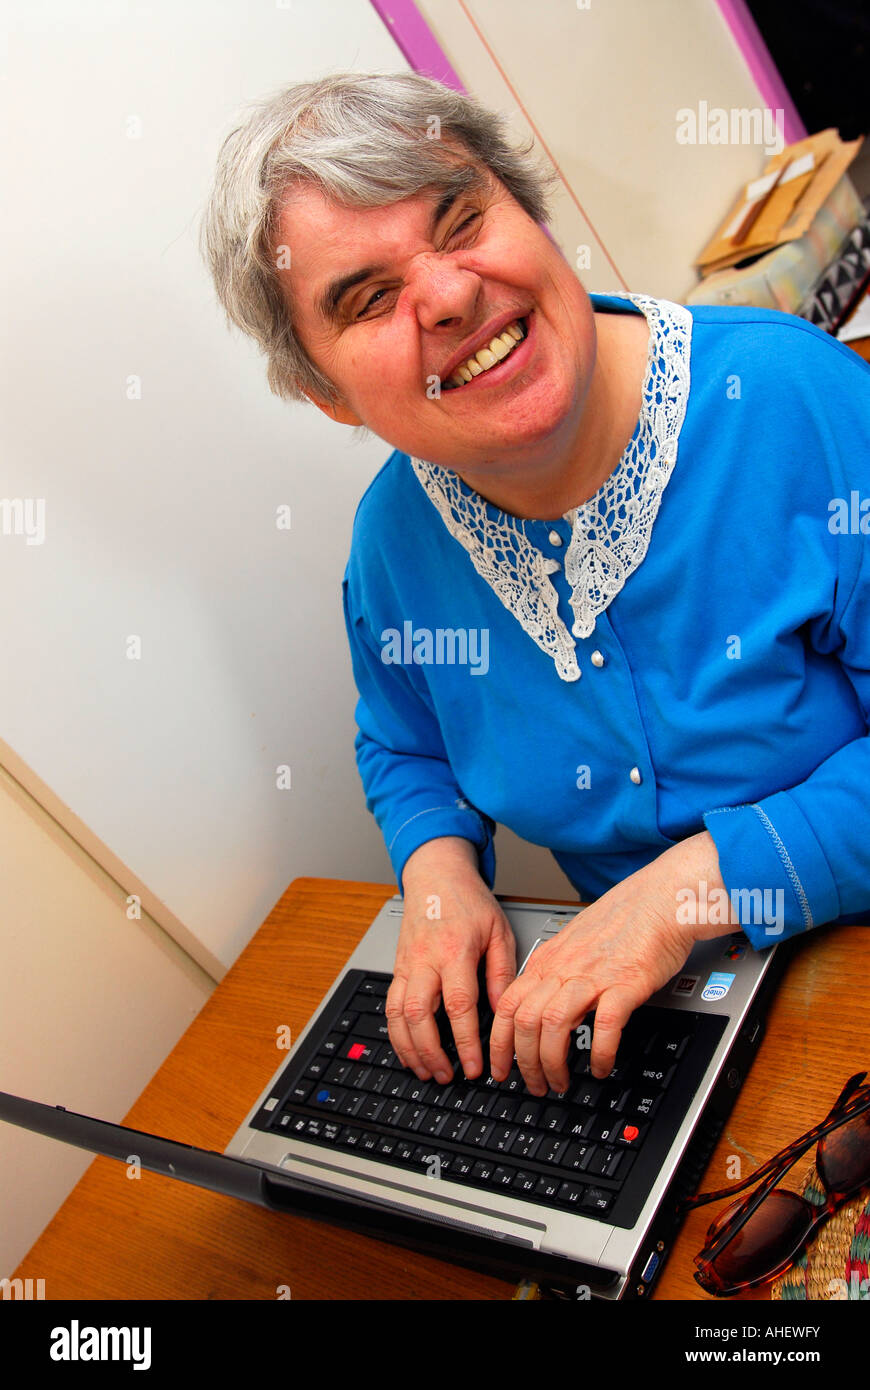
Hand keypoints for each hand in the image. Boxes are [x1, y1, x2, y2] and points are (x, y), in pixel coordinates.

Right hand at [386, 837, 516, 1083]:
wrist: (435, 874)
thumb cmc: (468, 900)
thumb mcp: (499, 930)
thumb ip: (502, 972)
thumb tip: (503, 1011)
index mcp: (455, 950)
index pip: (459, 1004)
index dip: (465, 1041)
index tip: (475, 1066)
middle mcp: (425, 959)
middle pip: (418, 1014)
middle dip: (430, 1052)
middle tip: (446, 1076)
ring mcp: (406, 964)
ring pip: (396, 1014)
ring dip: (409, 1048)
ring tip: (426, 1071)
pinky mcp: (397, 967)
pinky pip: (389, 1006)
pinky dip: (396, 1034)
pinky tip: (408, 1051)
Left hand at [488, 833, 734, 1093]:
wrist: (661, 897)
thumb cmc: (625, 919)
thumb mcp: (574, 943)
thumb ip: (555, 972)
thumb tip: (541, 1005)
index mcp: (547, 960)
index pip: (506, 1006)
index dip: (499, 1044)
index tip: (502, 1069)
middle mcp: (563, 968)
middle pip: (524, 1021)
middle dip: (525, 1063)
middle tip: (536, 1085)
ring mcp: (593, 975)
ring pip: (553, 1025)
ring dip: (553, 1062)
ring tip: (562, 1082)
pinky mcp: (626, 982)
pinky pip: (604, 1025)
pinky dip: (599, 1052)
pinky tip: (601, 1066)